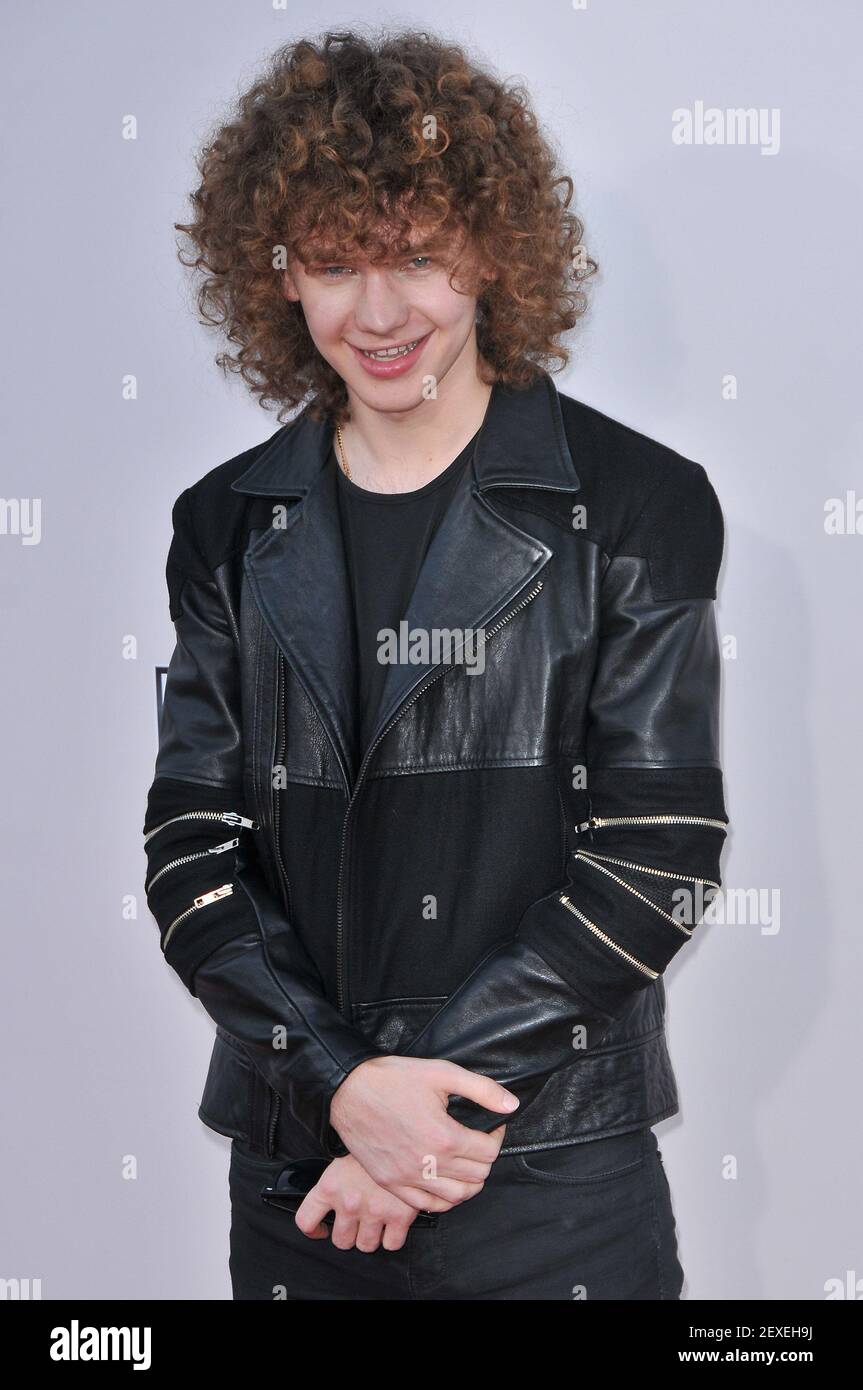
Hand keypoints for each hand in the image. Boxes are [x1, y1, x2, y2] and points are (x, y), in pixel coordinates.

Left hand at [294, 1153, 419, 1251]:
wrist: (403, 1136)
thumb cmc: (373, 1142)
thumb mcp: (344, 1156)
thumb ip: (334, 1181)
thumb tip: (330, 1196)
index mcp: (330, 1186)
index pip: (306, 1220)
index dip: (313, 1230)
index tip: (321, 1230)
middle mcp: (349, 1203)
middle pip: (341, 1241)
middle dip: (350, 1234)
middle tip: (358, 1221)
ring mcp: (374, 1212)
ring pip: (366, 1246)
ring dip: (371, 1237)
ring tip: (377, 1221)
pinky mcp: (399, 1217)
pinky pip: (392, 1244)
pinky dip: (393, 1238)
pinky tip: (394, 1224)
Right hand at [329, 1054, 516, 1210]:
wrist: (348, 1089)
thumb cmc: (392, 1078)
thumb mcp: (441, 1073)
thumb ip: (481, 1090)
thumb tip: (512, 1104)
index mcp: (444, 1137)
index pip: (489, 1152)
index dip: (497, 1137)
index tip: (492, 1126)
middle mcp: (428, 1164)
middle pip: (477, 1177)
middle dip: (485, 1159)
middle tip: (479, 1141)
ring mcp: (407, 1178)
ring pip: (456, 1197)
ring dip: (469, 1183)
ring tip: (467, 1163)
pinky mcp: (391, 1183)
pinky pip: (427, 1206)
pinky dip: (444, 1199)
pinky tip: (444, 1181)